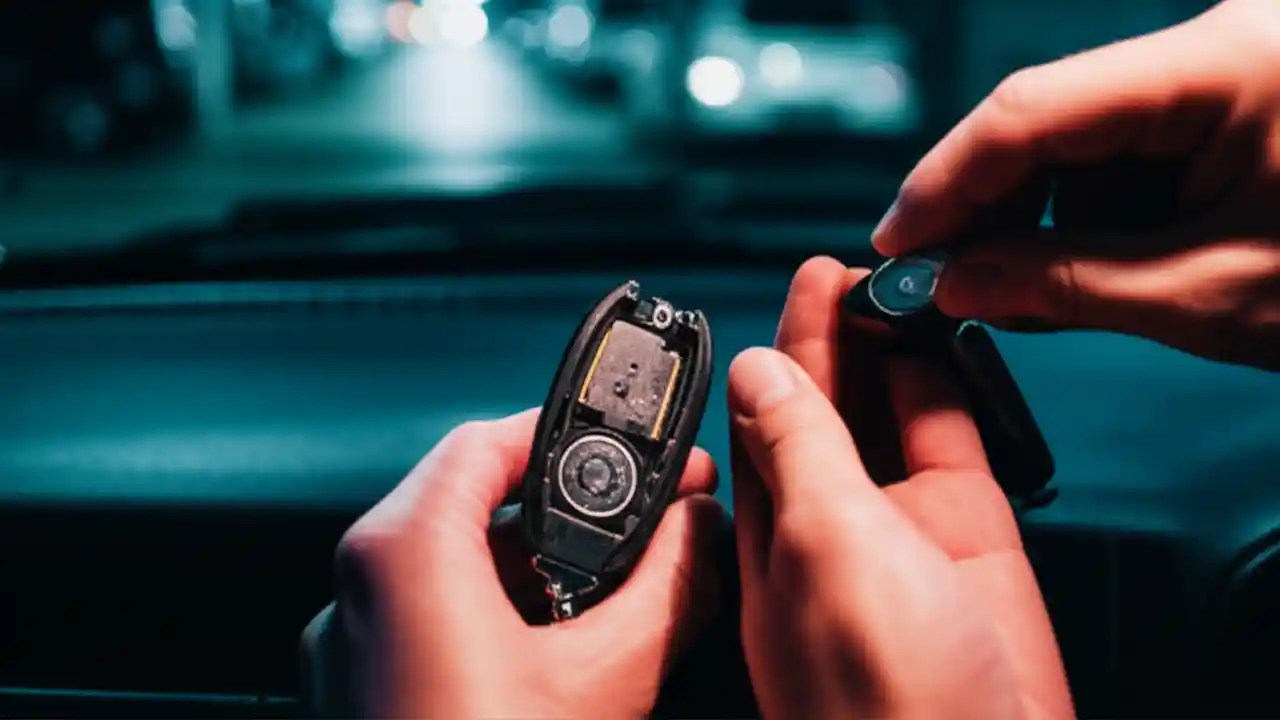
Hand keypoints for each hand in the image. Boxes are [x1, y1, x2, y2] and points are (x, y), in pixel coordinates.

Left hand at [300, 409, 721, 717]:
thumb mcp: (607, 680)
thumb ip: (670, 586)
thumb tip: (704, 532)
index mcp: (403, 556)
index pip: (487, 442)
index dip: (571, 436)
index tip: (634, 454)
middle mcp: (361, 591)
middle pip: (473, 504)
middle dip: (570, 514)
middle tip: (641, 530)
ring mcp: (355, 648)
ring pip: (455, 568)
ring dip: (538, 573)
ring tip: (611, 605)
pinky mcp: (365, 693)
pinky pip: (435, 621)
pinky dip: (501, 621)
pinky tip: (558, 663)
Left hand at [729, 258, 1073, 718]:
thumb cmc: (884, 699)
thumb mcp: (825, 546)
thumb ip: (798, 453)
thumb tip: (758, 371)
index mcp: (771, 534)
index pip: (768, 414)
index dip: (784, 344)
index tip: (807, 279)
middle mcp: (830, 526)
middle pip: (826, 407)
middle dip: (835, 337)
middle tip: (858, 269)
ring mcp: (901, 529)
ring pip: (889, 419)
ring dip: (889, 355)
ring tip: (899, 289)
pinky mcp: (968, 538)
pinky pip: (951, 446)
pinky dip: (947, 393)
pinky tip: (941, 347)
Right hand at [873, 0, 1279, 369]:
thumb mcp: (1209, 294)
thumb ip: (1064, 286)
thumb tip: (956, 281)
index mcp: (1222, 63)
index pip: (1034, 108)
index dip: (947, 181)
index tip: (898, 245)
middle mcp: (1216, 45)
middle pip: (1051, 120)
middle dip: (993, 211)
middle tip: (947, 284)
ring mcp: (1223, 70)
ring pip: (1082, 145)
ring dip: (1048, 226)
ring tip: (1038, 297)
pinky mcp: (1227, 104)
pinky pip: (1127, 155)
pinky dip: (1098, 220)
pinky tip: (1092, 272)